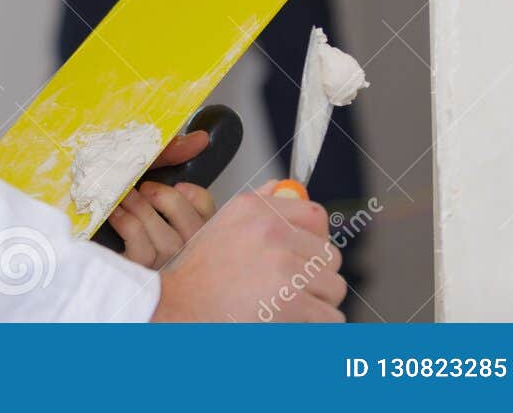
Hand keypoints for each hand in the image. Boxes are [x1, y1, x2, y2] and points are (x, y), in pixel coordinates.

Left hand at [108, 129, 216, 268]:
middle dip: (166, 201)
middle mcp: (182, 253)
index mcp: (188, 227)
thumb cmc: (111, 199)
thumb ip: (170, 154)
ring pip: (166, 241)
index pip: (210, 216)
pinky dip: (125, 223)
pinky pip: (141, 248)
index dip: (194, 197)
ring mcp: (162, 269)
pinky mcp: (137, 276)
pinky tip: (112, 213)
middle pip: (193, 227)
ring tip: (122, 197)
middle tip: (144, 188)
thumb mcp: (141, 173)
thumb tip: (200, 138)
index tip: (176, 185)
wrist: (65, 226)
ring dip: (140, 210)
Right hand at [150, 181, 346, 321]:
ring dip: (316, 302)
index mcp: (255, 209)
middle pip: (330, 256)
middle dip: (316, 276)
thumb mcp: (222, 224)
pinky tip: (291, 323)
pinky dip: (315, 325)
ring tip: (286, 308)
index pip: (316, 215)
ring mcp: (283, 266)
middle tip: (290, 289)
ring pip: (334, 287)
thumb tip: (285, 187)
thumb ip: (259, 204)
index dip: (315, 240)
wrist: (178, 306)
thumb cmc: (199, 272)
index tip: (304, 256)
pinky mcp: (291, 301)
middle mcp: (271, 231)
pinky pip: (330, 316)